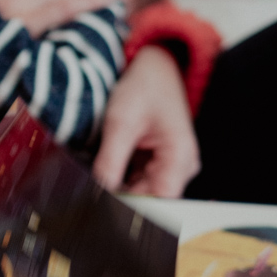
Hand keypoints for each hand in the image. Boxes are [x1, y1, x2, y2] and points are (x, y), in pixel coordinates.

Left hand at [92, 45, 199, 195]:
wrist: (155, 68)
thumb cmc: (145, 87)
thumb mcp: (121, 122)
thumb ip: (110, 161)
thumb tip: (99, 192)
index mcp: (180, 156)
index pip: (160, 200)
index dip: (133, 208)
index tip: (107, 208)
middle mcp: (182, 165)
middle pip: (150, 198)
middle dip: (122, 197)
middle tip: (95, 191)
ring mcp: (172, 166)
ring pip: (142, 192)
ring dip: (120, 186)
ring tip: (103, 172)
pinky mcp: (160, 164)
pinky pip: (139, 181)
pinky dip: (122, 178)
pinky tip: (111, 167)